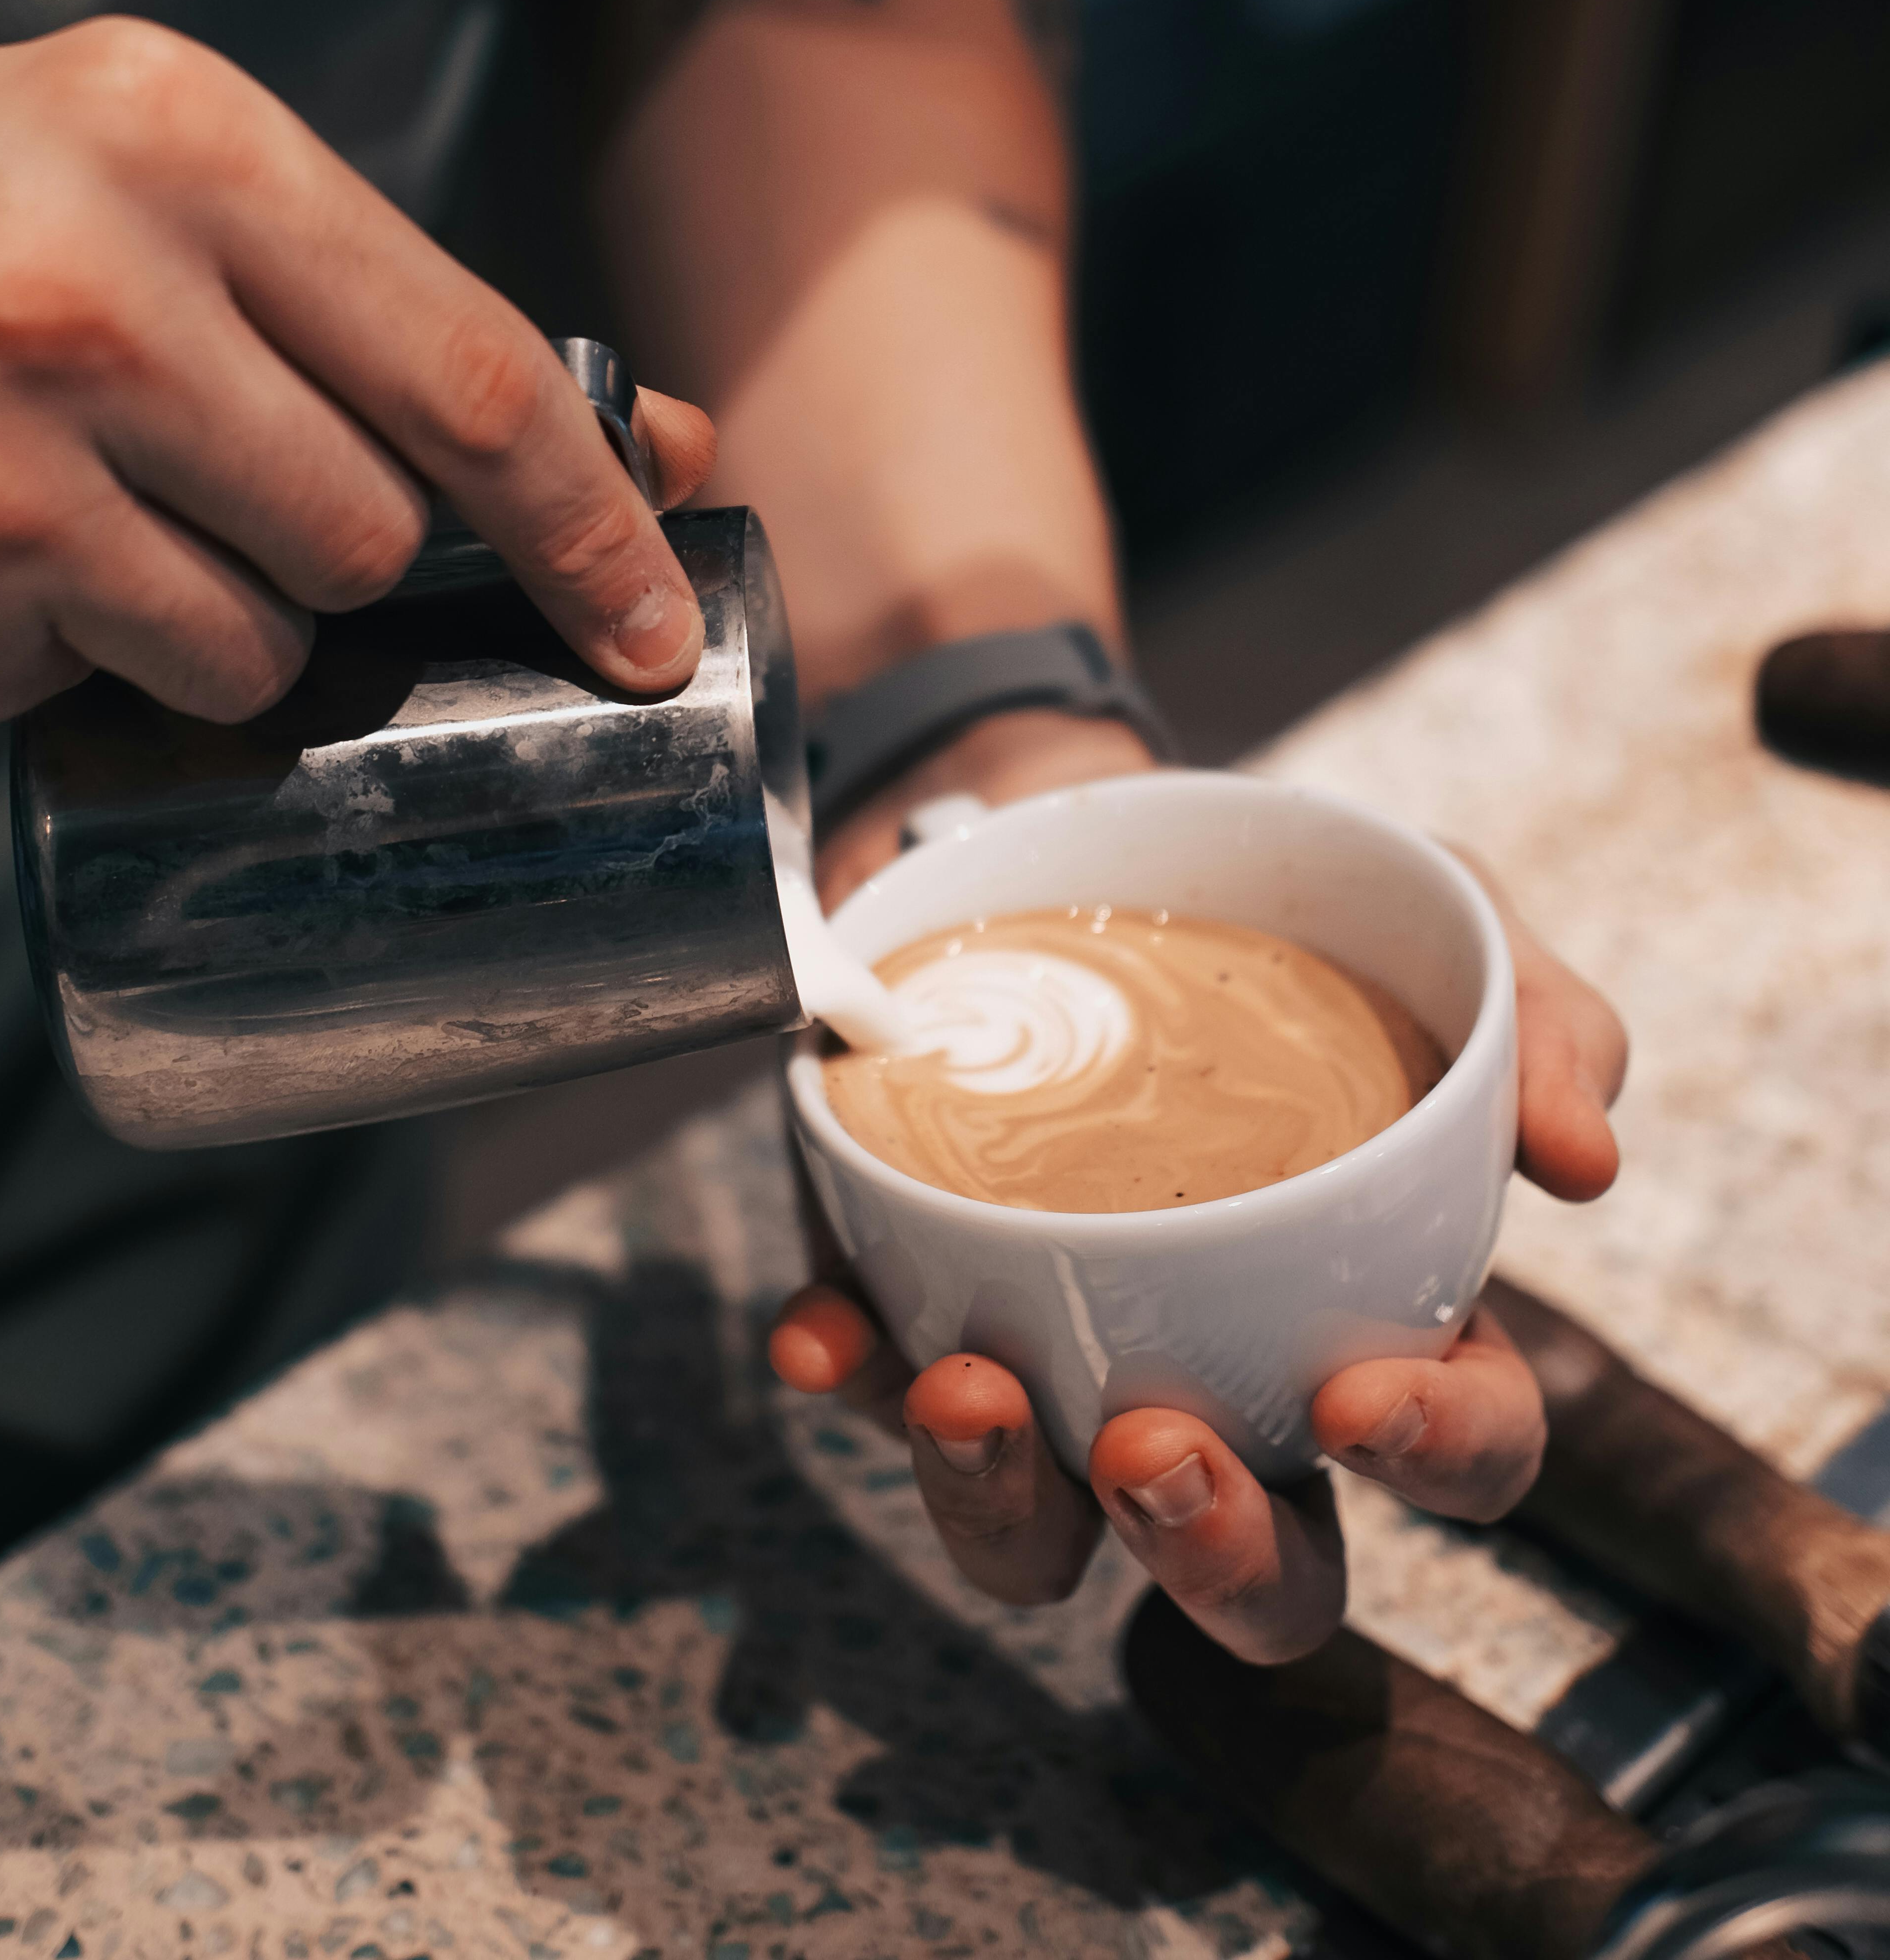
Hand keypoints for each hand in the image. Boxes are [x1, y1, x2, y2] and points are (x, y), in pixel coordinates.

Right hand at [0, 20, 716, 734]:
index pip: (472, 377)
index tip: (655, 619)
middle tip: (223, 463)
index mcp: (176, 144)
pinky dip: (83, 644)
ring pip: (264, 644)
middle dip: (343, 533)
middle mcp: (86, 301)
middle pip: (375, 528)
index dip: (592, 521)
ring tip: (92, 497)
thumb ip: (400, 303)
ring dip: (224, 606)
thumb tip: (656, 449)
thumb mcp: (157, 168)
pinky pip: (109, 692)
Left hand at [772, 730, 1626, 1661]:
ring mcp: (1065, 1367)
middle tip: (1156, 1448)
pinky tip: (819, 1332)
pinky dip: (844, 1370)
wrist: (1064, 829)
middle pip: (1257, 1575)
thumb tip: (1585, 1161)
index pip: (1462, 1453)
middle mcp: (1227, 1384)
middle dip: (1213, 1556)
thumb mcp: (1436, 927)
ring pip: (1042, 1541)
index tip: (1355, 1395)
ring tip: (969, 1393)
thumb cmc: (1284, 916)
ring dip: (1000, 1501)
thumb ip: (1538, 1021)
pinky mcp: (916, 1307)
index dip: (1432, 1452)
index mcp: (1385, 1321)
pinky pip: (875, 1390)